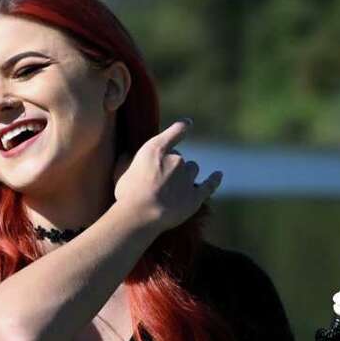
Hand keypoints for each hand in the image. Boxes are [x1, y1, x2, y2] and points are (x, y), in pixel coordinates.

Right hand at [113, 119, 221, 233]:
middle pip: (179, 157)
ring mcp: (187, 178)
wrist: (141, 216)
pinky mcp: (196, 196)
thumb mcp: (121, 172)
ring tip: (174, 188)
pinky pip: (209, 184)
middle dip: (172, 166)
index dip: (182, 127)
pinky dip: (214, 179)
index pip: (176, 131)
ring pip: (192, 170)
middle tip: (160, 181)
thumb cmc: (128, 194)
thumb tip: (126, 155)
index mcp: (157, 149)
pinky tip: (218, 175)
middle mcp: (176, 159)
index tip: (187, 124)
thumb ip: (127, 161)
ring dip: (186, 175)